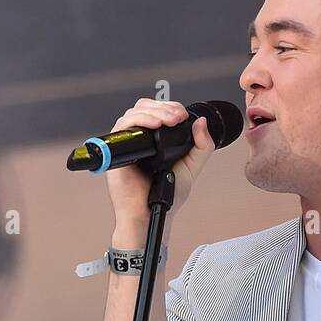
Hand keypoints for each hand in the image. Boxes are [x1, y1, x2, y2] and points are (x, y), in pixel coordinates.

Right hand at [105, 98, 215, 230]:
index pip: (157, 112)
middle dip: (163, 107)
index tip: (184, 115)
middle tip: (178, 116)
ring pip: (134, 113)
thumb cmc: (167, 196)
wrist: (153, 214)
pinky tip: (154, 125)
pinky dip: (139, 121)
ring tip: (171, 120)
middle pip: (144, 107)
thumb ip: (202, 146)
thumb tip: (202, 121)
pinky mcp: (118, 151)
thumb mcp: (192, 167)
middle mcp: (139, 139)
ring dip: (154, 112)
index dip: (169, 107)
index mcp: (154, 140)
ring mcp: (128, 144)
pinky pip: (123, 127)